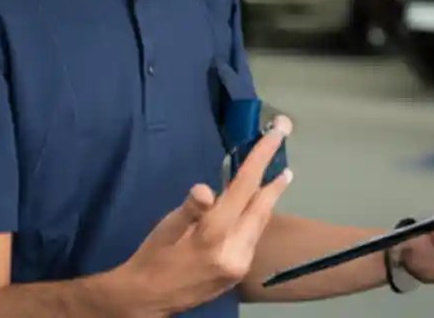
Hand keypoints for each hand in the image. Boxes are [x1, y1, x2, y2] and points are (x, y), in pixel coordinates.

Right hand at [114, 117, 294, 315]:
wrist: (149, 299)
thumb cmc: (152, 258)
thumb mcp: (164, 229)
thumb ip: (189, 209)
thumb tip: (205, 190)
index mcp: (212, 237)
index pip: (242, 189)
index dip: (260, 159)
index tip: (275, 134)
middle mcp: (234, 251)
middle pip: (261, 206)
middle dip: (275, 176)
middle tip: (284, 145)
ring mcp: (240, 263)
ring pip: (261, 221)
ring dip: (269, 196)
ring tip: (280, 174)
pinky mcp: (239, 270)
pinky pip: (254, 234)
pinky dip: (258, 214)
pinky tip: (258, 203)